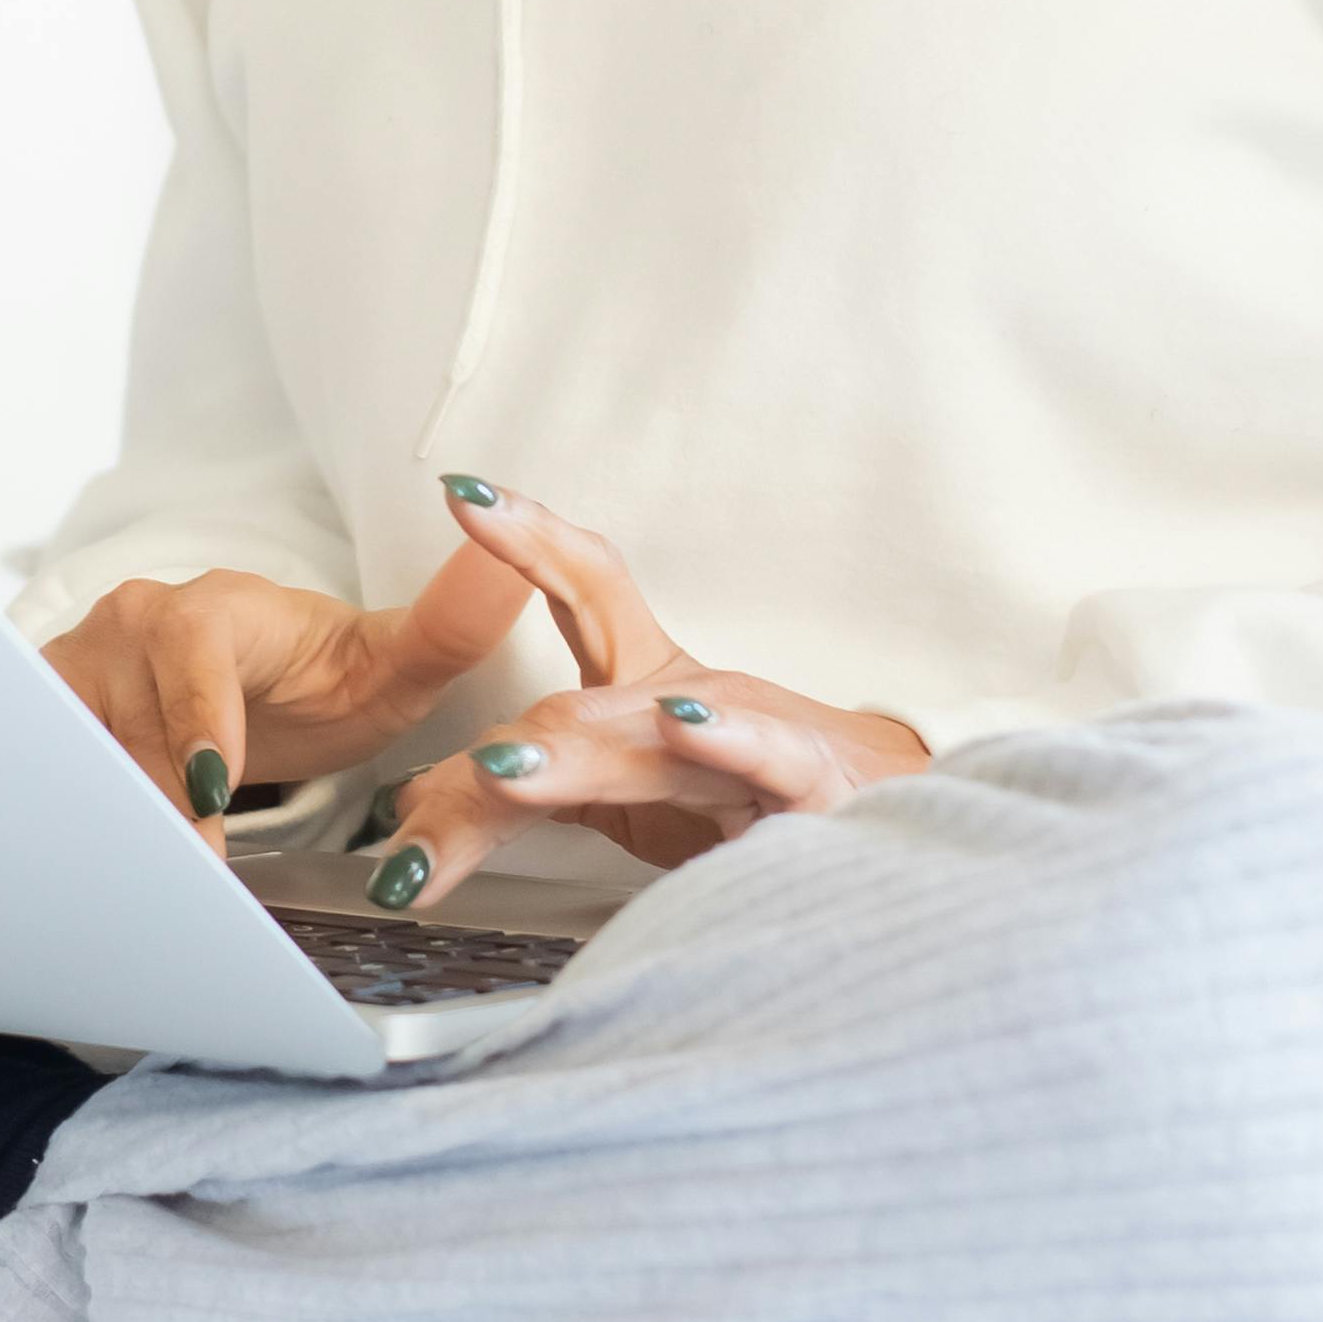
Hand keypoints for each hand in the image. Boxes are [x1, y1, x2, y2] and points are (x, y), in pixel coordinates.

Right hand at [40, 529, 537, 832]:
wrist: (264, 695)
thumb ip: (450, 625)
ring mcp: (86, 663)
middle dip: (164, 797)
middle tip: (202, 868)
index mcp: (215, 605)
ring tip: (169, 877)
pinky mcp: (54, 708)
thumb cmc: (323, 683)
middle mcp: (137, 621)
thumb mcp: (393, 667)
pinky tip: (115, 857)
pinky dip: (81, 814)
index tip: (216, 788)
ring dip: (126, 817)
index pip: (189, 648)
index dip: (197, 719)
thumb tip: (504, 553)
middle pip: (132, 715)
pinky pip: (49, 764)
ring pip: (86, 747)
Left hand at [360, 479, 928, 912]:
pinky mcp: (816, 789)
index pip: (585, 591)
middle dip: (496, 758)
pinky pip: (770, 761)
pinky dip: (730, 740)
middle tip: (408, 800)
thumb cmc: (771, 806)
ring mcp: (754, 737)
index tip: (465, 492)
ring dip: (573, 756)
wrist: (914, 829)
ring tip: (499, 774)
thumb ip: (537, 790)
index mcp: (649, 689)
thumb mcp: (637, 798)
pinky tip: (684, 725)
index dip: (529, 536)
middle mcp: (696, 696)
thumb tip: (416, 808)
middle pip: (579, 709)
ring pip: (649, 740)